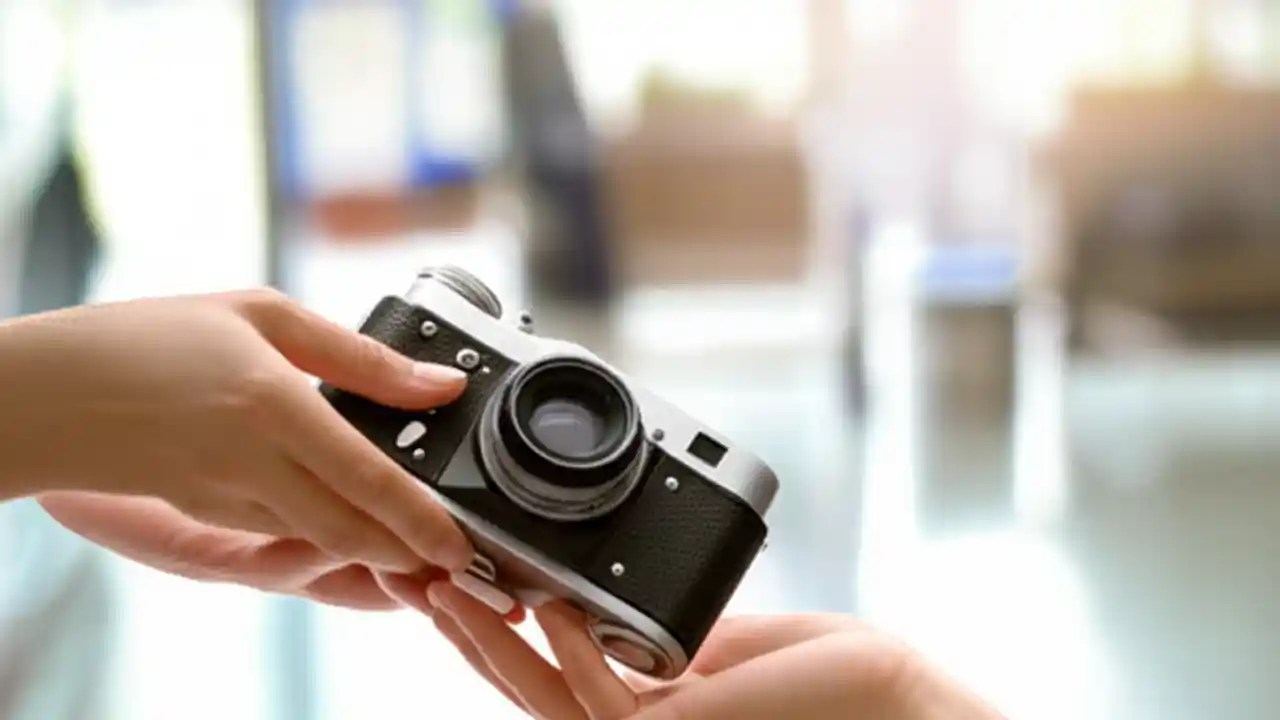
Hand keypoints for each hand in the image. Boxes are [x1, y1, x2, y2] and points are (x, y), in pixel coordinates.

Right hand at [0, 290, 474, 586]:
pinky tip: (351, 516)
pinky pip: (281, 533)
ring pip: (320, 541)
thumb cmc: (154, 338)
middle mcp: (253, 463)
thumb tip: (437, 382)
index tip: (463, 541)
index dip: (423, 519)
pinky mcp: (208, 516)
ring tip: (419, 537)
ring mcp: (226, 499)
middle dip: (410, 553)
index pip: (369, 479)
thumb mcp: (261, 315)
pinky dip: (325, 534)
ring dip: (373, 549)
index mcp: (274, 406)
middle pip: (352, 532)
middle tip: (456, 553)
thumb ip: (357, 355)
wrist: (47, 391)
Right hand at [426, 582, 1003, 719]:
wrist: (912, 708)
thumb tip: (611, 607)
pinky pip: (602, 697)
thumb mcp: (732, 641)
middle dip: (469, 637)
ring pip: (544, 702)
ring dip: (488, 645)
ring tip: (445, 586)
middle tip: (419, 579)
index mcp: (659, 704)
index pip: (561, 672)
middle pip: (531, 689)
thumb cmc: (846, 678)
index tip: (470, 577)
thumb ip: (667, 631)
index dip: (505, 631)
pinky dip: (566, 647)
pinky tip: (543, 603)